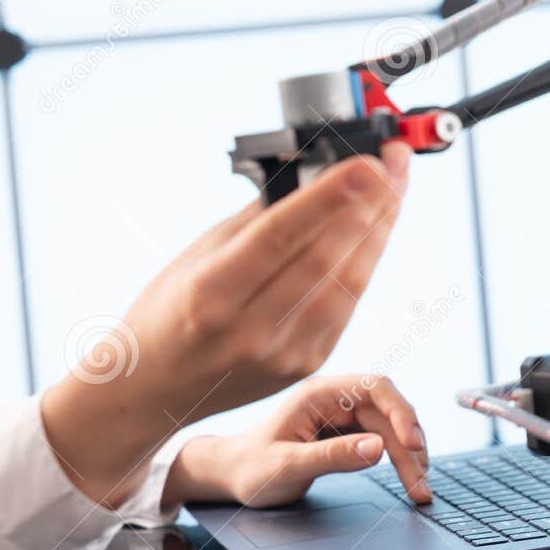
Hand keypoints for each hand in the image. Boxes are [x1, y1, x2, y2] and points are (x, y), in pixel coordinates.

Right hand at [43, 143, 411, 506]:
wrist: (154, 387)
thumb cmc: (167, 312)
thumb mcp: (196, 255)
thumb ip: (256, 220)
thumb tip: (311, 176)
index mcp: (210, 294)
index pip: (281, 237)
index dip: (330, 198)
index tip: (367, 163)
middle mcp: (249, 330)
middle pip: (325, 259)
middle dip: (369, 205)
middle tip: (394, 164)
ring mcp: (282, 353)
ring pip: (348, 283)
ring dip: (379, 231)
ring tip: (395, 188)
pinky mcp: (305, 365)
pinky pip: (347, 306)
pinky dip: (366, 263)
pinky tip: (376, 231)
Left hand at [162, 374, 431, 506]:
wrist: (230, 475)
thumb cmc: (250, 468)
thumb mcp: (288, 467)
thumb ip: (333, 457)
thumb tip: (379, 448)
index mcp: (318, 394)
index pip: (375, 387)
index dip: (401, 411)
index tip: (412, 444)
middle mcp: (334, 399)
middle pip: (389, 413)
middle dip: (409, 448)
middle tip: (420, 486)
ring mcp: (341, 416)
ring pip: (389, 430)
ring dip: (409, 458)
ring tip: (419, 490)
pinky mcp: (345, 435)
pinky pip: (381, 442)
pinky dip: (397, 461)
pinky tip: (408, 478)